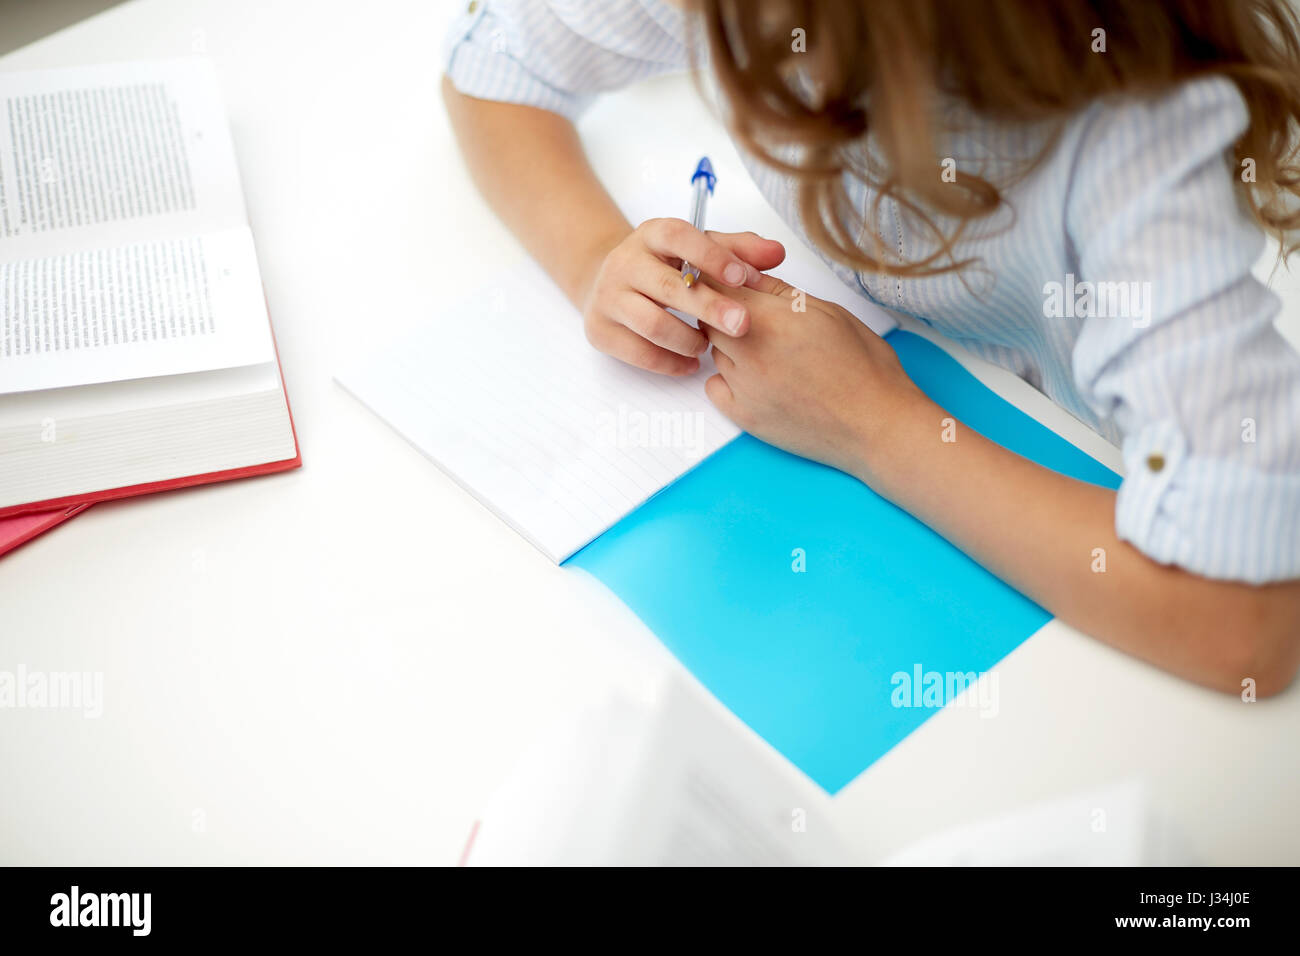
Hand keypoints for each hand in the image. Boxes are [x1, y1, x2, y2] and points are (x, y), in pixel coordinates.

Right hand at [580, 219, 785, 374]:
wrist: (604, 283)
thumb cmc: (665, 268)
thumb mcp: (698, 250)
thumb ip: (739, 250)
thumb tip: (777, 253)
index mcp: (651, 234)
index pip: (679, 237)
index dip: (712, 256)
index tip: (743, 277)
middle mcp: (624, 262)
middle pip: (668, 287)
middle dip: (709, 307)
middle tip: (742, 325)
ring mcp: (607, 297)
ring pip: (652, 324)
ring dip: (687, 339)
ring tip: (706, 346)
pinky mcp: (599, 330)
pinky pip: (638, 353)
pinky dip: (670, 363)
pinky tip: (689, 364)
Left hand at [702, 274, 928, 481]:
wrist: (878, 424)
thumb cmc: (865, 368)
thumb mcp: (829, 312)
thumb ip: (780, 292)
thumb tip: (749, 274)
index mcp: (772, 320)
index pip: (719, 285)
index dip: (724, 280)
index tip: (732, 283)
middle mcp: (750, 353)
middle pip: (707, 318)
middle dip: (723, 311)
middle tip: (754, 317)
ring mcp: (743, 387)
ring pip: (714, 351)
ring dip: (729, 345)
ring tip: (769, 351)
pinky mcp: (744, 416)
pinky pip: (714, 387)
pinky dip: (727, 380)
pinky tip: (757, 378)